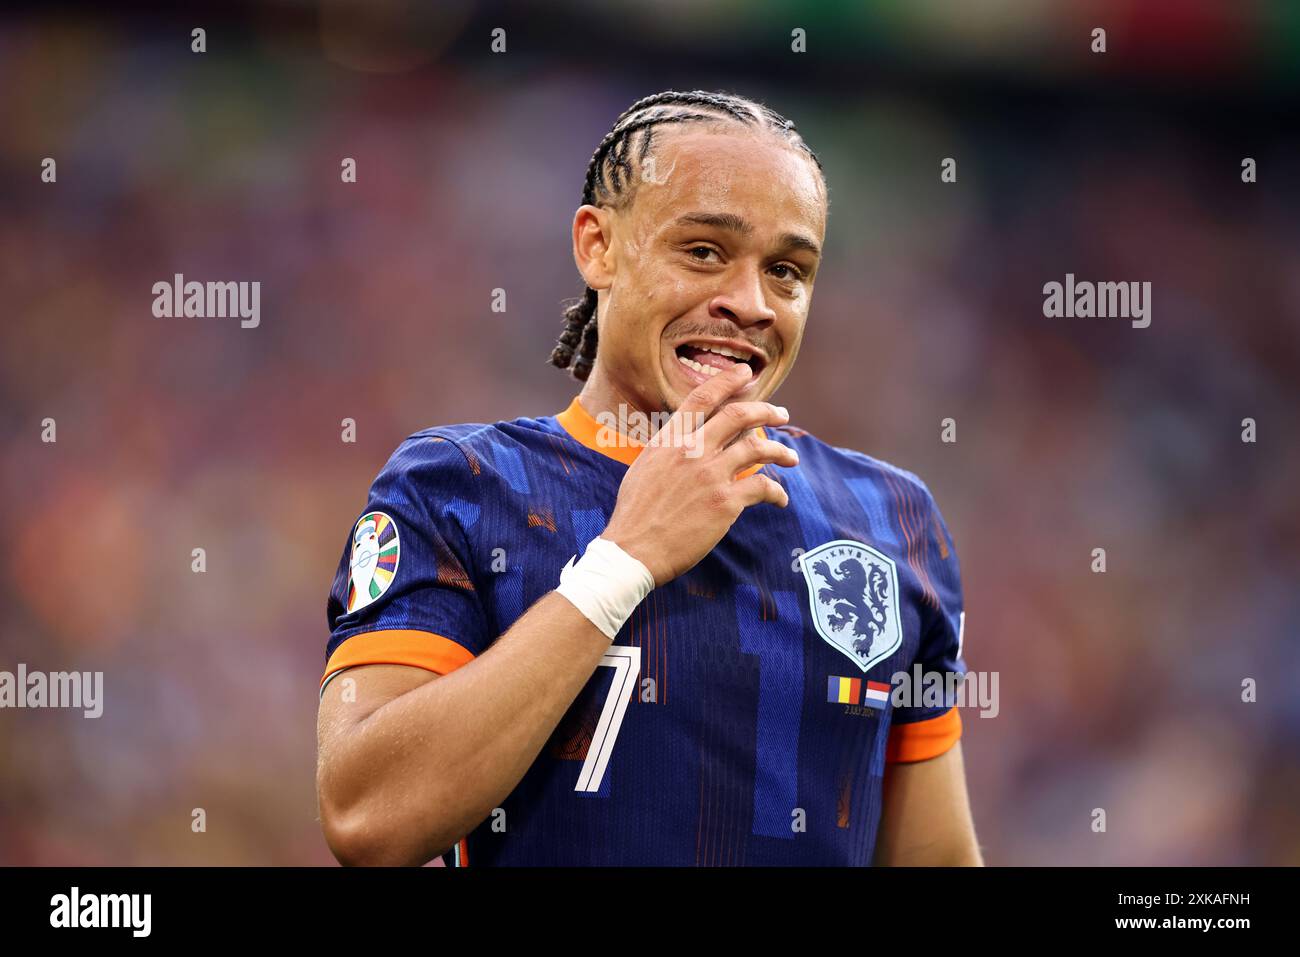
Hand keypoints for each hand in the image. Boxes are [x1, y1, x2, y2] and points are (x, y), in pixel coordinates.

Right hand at [602, 363, 797, 586]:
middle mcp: (692, 450)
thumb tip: (685, 442)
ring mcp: (711, 475)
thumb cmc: (635, 514)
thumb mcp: (645, 468)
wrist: (633, 550)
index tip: (745, 373)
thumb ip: (668, 450)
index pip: (701, 398)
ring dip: (780, 451)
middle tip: (781, 414)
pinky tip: (780, 498)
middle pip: (739, 415)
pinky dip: (777, 492)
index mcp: (669, 440)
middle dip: (766, 411)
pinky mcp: (726, 502)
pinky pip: (763, 487)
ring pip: (757, 448)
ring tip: (791, 457)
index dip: (726, 380)